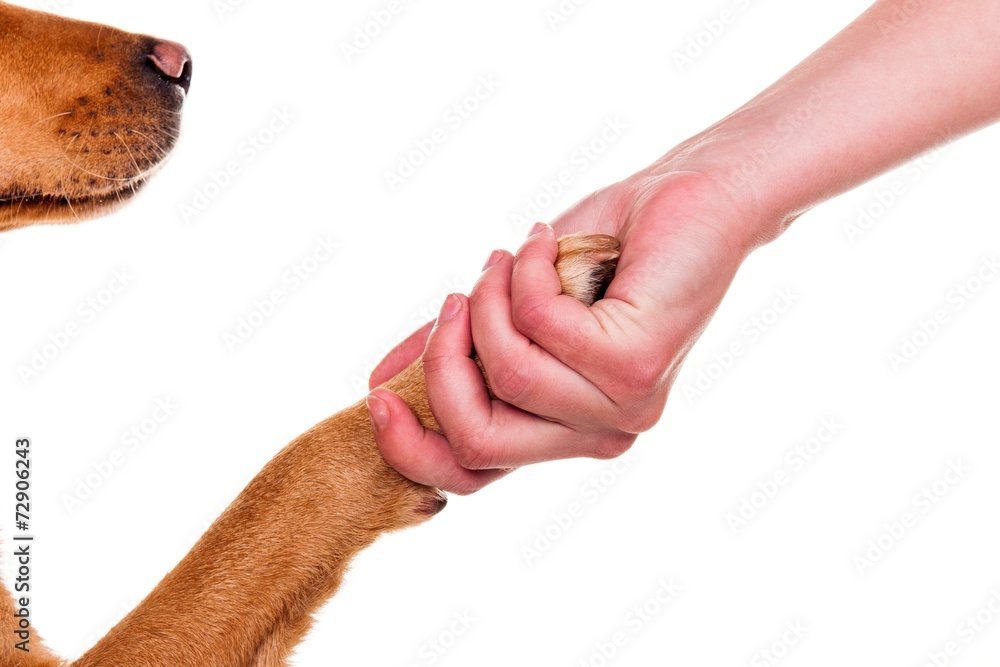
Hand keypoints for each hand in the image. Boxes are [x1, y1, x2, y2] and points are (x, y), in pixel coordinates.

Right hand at [367, 165, 759, 493]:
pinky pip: (539, 325)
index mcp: (563, 430)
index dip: (412, 449)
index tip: (374, 397)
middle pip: (478, 440)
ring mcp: (623, 407)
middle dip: (444, 363)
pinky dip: (526, 271)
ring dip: (491, 300)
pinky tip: (548, 243)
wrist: (688, 199)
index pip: (473, 476)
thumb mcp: (508, 306)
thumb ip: (456, 348)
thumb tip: (379, 380)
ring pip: (508, 375)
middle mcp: (597, 434)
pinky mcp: (636, 365)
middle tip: (458, 297)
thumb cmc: (600, 251)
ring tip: (511, 257)